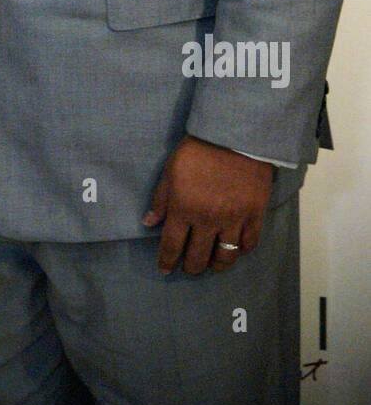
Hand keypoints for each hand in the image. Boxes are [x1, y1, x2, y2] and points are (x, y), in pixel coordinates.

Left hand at [143, 135, 273, 274]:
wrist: (235, 135)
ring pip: (225, 257)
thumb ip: (160, 199)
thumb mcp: (171, 170)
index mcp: (184, 209)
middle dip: (190, 267)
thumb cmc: (198, 150)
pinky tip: (235, 249)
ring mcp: (233, 220)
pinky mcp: (254, 215)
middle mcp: (208, 220)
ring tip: (211, 264)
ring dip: (216, 265)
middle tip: (188, 266)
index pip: (172, 246)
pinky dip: (241, 250)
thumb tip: (149, 223)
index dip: (166, 261)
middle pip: (198, 257)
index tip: (165, 269)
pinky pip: (249, 243)